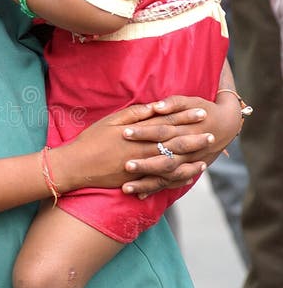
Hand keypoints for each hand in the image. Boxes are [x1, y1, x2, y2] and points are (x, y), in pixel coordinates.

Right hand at [52, 99, 215, 194]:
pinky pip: (161, 179)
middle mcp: (142, 149)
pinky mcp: (136, 180)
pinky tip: (188, 175)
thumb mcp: (111, 121)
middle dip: (194, 138)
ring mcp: (140, 166)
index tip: (202, 111)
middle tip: (212, 134)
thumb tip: (155, 107)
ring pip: (171, 162)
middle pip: (173, 142)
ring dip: (189, 159)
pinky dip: (176, 177)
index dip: (186, 116)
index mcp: (137, 132)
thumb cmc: (91, 140)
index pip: (167, 122)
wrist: (76, 165)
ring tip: (205, 156)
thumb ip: (134, 114)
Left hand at [118, 94, 240, 194]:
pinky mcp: (186, 172)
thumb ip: (173, 103)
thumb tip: (156, 107)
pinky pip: (170, 184)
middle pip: (164, 159)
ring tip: (126, 188)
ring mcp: (187, 164)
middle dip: (144, 164)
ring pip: (166, 176)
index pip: (161, 132)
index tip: (124, 133)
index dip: (143, 133)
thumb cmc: (205, 110)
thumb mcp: (191, 102)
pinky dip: (156, 190)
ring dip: (147, 183)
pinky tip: (139, 196)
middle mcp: (187, 151)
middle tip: (125, 166)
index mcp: (186, 131)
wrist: (227, 125)